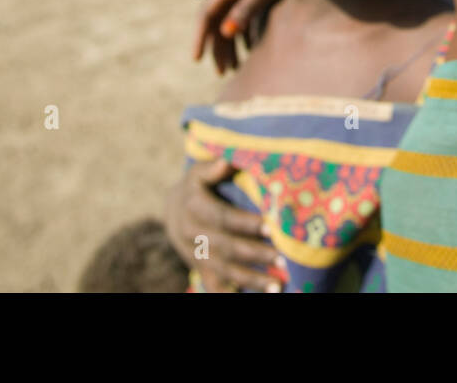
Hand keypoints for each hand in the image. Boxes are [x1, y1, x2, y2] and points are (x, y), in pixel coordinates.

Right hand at [164, 158, 285, 292]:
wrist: (173, 211)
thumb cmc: (197, 186)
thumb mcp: (199, 172)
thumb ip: (213, 167)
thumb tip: (226, 162)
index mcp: (193, 206)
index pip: (221, 217)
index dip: (245, 223)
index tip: (269, 228)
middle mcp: (191, 234)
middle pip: (226, 247)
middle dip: (255, 254)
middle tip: (283, 259)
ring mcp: (195, 255)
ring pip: (224, 270)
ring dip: (252, 279)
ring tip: (278, 284)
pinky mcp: (201, 269)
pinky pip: (216, 285)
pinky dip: (233, 293)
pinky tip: (260, 294)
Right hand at [192, 0, 284, 73]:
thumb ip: (246, 8)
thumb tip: (226, 32)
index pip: (206, 14)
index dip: (199, 38)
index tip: (196, 60)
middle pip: (216, 22)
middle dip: (217, 49)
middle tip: (222, 74)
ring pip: (229, 22)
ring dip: (230, 46)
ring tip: (234, 70)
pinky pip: (242, 20)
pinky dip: (243, 38)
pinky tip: (249, 53)